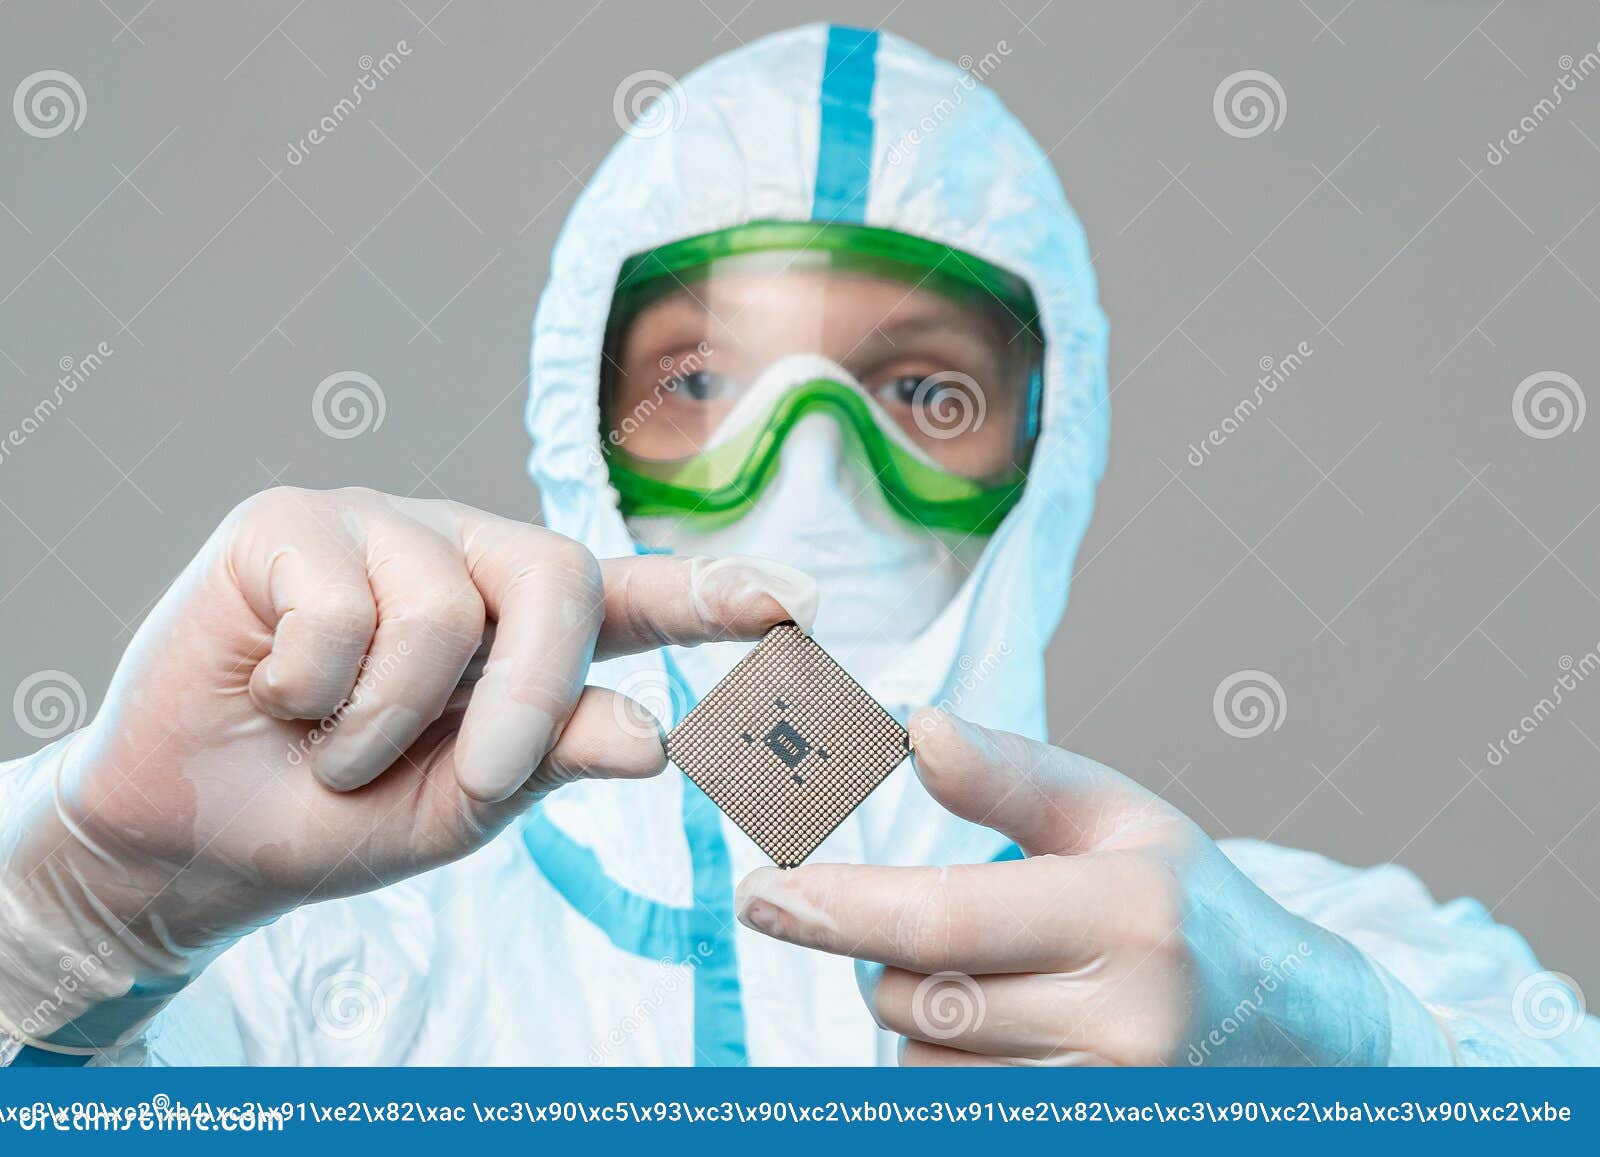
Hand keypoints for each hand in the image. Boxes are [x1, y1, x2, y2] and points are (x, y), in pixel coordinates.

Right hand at [0, 486, 812, 1048]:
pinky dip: (314, 691)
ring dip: (387, 723)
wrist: (198, 835)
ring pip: (441, 610)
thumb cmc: (342, 816)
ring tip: (334, 746)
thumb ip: (551, 759)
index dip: (717, 594)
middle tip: (474, 779)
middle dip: (525, 694)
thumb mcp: (463, 809)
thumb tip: (654, 736)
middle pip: (557, 576)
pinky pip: (339, 608)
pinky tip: (278, 697)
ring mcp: (379, 525)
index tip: (802, 603)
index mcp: (523, 626)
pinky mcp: (288, 522)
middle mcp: (466, 557)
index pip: (635, 596)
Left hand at [735, 709, 1447, 1065]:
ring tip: (995, 981)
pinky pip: (952, 1110)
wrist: (1283, 1023)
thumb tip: (916, 729)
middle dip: (886, 957)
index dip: (839, 909)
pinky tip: (997, 1030)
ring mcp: (1110, 1095)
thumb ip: (1009, 772)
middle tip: (936, 926)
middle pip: (915, 999)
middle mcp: (1126, 1020)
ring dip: (916, 1017)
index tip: (762, 897)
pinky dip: (945, 1067)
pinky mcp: (1089, 1131)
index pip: (944, 921)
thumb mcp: (1111, 812)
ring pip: (923, 1064)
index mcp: (1130, 914)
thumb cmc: (1180, 900)